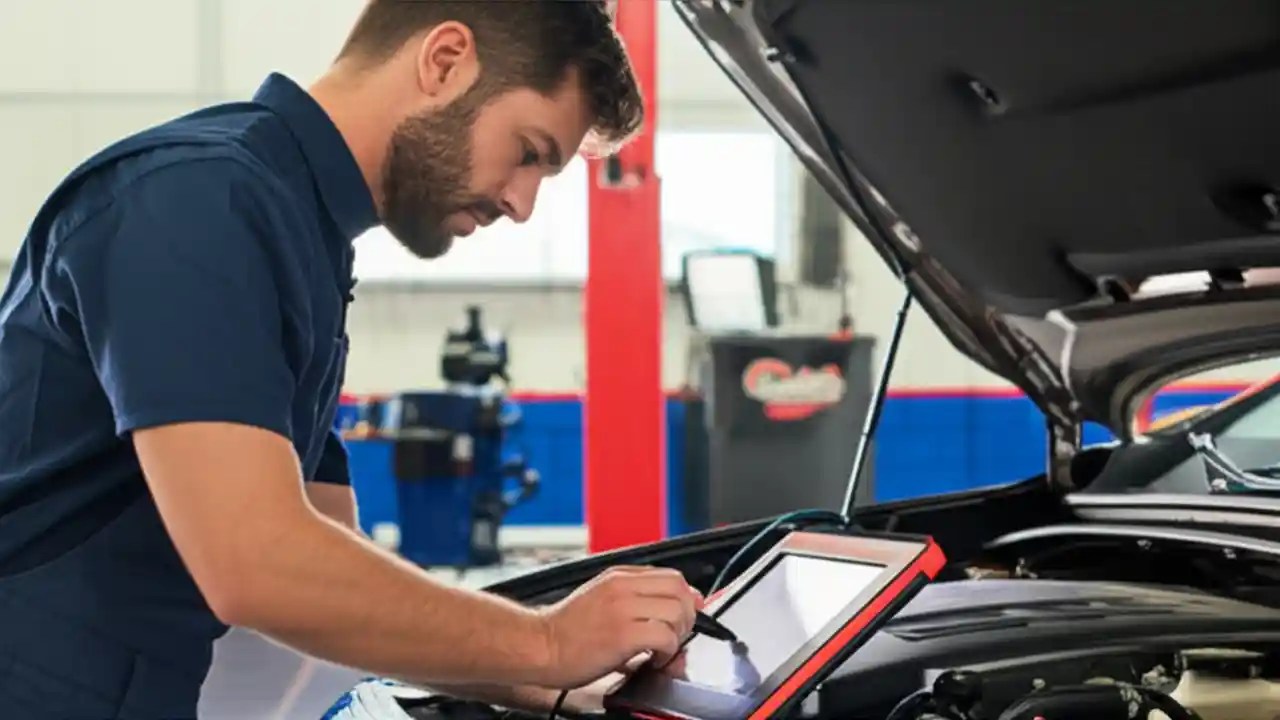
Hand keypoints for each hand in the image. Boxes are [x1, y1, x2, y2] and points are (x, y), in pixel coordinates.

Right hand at [536, 566, 700, 688]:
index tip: (687, 614)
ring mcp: (623, 609)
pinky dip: (667, 652)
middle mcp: (623, 587)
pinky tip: (654, 661)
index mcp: (618, 576)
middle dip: (686, 616)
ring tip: (663, 651)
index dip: (687, 597)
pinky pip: (664, 637)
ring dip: (678, 636)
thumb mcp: (601, 598)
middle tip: (674, 636)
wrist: (539, 646)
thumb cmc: (566, 629)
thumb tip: (667, 609)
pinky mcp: (622, 635)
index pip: (672, 575)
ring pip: (677, 612)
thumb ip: (633, 598)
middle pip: (680, 590)